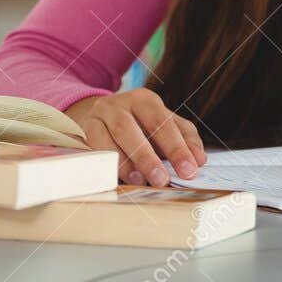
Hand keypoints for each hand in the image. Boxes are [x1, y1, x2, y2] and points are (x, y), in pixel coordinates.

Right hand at [65, 88, 206, 186]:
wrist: (100, 117)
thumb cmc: (140, 125)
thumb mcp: (164, 125)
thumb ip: (185, 138)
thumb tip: (199, 159)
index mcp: (145, 100)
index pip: (163, 121)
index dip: (177, 147)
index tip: (189, 170)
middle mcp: (120, 104)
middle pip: (131, 128)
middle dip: (148, 156)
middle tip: (163, 180)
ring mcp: (98, 117)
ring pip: (108, 138)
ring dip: (125, 163)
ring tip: (141, 182)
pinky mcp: (82, 131)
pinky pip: (91, 148)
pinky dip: (104, 164)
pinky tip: (116, 179)